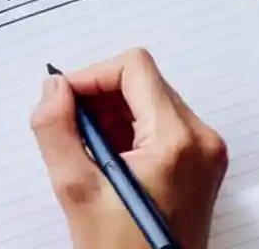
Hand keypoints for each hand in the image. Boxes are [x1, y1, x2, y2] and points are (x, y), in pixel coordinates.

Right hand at [30, 49, 227, 248]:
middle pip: (142, 82)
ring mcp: (204, 152)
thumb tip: (54, 90)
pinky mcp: (199, 163)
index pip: (133, 68)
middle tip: (71, 130)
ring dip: (111, 117)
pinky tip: (107, 163)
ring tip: (89, 154)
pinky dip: (127, 132)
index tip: (66, 99)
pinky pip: (159, 124)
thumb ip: (57, 129)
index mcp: (177, 141)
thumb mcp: (77, 190)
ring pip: (148, 101)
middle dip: (99, 99)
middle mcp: (200, 140)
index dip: (91, 76)